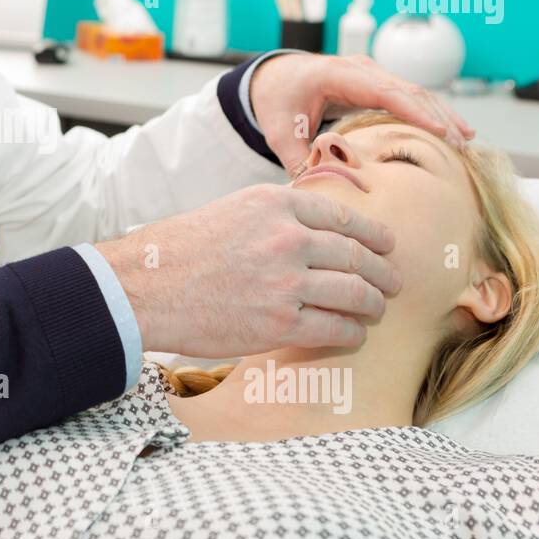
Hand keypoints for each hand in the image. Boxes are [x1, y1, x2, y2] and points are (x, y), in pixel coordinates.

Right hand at [95, 183, 402, 358]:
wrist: (143, 288)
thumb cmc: (178, 252)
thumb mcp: (230, 212)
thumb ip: (273, 218)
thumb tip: (314, 233)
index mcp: (274, 204)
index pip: (342, 215)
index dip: (372, 234)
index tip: (386, 244)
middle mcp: (287, 238)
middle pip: (356, 255)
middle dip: (383, 271)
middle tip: (394, 281)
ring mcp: (286, 282)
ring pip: (355, 293)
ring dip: (373, 304)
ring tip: (376, 309)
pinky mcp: (280, 324)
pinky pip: (335, 328)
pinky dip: (350, 333)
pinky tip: (352, 334)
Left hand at [249, 53, 475, 173]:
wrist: (275, 78)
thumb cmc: (278, 102)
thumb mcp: (279, 130)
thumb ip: (295, 158)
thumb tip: (313, 187)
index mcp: (337, 74)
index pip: (383, 91)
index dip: (413, 111)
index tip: (439, 131)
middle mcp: (360, 69)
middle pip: (408, 90)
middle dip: (436, 116)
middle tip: (460, 145)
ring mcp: (372, 74)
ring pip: (415, 92)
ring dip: (441, 115)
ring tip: (466, 141)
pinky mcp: (377, 84)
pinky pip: (409, 97)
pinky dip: (431, 113)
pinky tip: (453, 132)